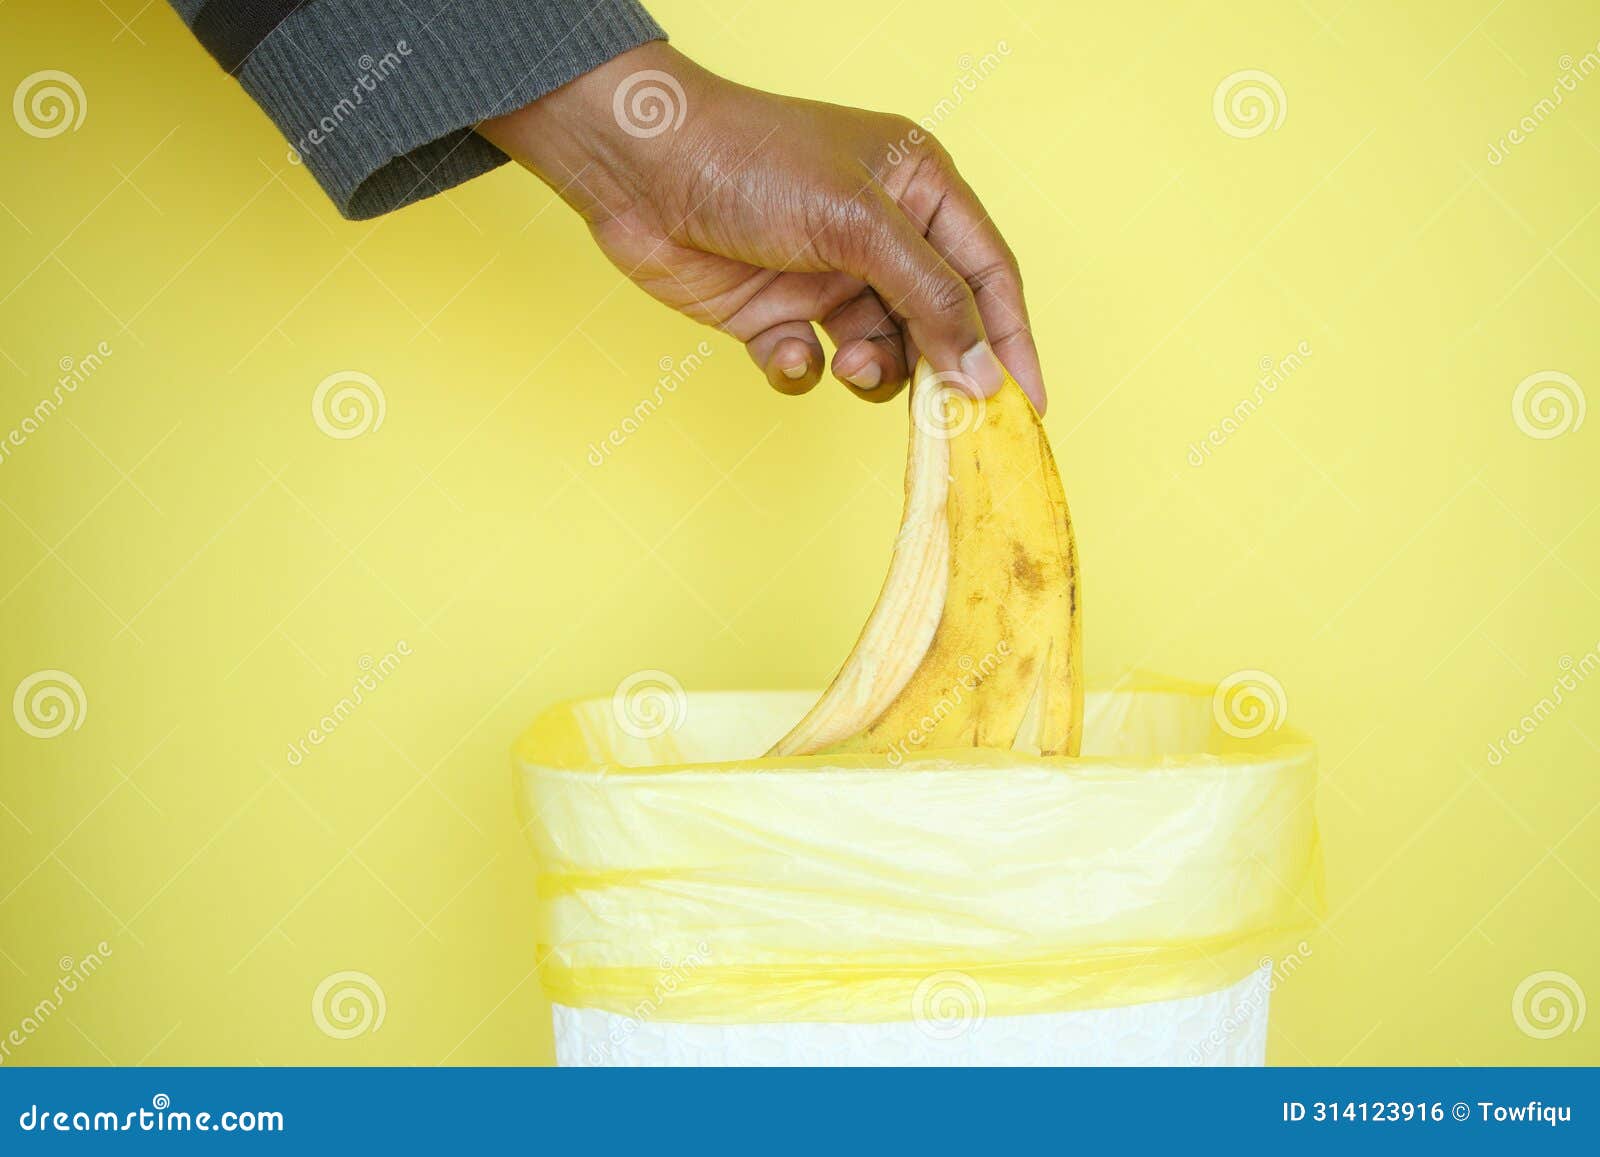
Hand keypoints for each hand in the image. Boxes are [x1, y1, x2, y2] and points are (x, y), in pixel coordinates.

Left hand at [479, 42, 1044, 411]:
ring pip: (878, 353)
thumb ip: (931, 298)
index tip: (1029, 406)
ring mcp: (826, 276)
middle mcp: (880, 235)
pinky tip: (779, 352)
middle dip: (938, 370)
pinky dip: (800, 370)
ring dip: (869, 371)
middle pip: (937, 323)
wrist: (637, 168)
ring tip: (846, 363)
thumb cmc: (753, 163)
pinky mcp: (772, 311)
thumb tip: (983, 371)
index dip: (1012, 341)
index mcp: (919, 191)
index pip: (987, 276)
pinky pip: (810, 365)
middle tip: (944, 421)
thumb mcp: (860, 224)